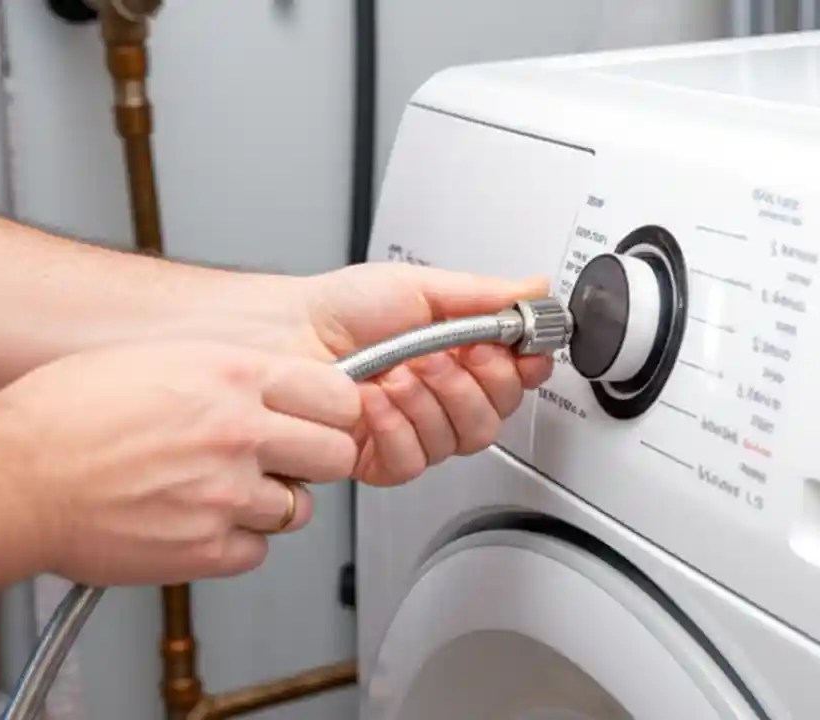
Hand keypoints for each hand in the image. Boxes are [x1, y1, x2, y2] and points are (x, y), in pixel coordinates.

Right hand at [0, 341, 360, 585]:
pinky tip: (199, 521)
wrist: (11, 476)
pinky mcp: (204, 548)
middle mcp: (239, 433)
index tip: (325, 418)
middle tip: (289, 460)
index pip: (338, 395)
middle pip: (336, 454)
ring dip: (273, 504)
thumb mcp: (160, 359)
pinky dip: (235, 542)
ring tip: (225, 492)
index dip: (336, 410)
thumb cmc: (66, 413)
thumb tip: (275, 386)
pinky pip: (256, 550)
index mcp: (232, 377)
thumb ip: (229, 374)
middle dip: (317, 459)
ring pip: (299, 509)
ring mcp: (226, 494)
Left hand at [292, 263, 554, 485]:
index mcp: (460, 355)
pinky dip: (395, 428)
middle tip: (441, 355)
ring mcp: (414, 429)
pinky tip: (374, 402)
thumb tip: (535, 291)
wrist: (285, 332)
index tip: (510, 349)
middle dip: (470, 384)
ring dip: (428, 402)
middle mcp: (442, 396)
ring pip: (458, 440)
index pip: (517, 378)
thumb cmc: (339, 308)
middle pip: (495, 417)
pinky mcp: (382, 458)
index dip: (521, 369)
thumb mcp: (420, 286)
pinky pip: (413, 461)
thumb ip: (484, 295)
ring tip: (396, 372)